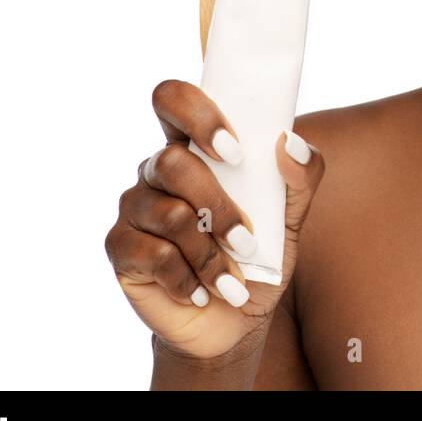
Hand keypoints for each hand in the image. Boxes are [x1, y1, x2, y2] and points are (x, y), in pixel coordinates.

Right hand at [105, 79, 324, 360]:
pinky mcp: (120, 247)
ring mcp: (135, 207)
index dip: (198, 114)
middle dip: (218, 205)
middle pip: (173, 162)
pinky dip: (189, 279)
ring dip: (211, 253)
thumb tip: (290, 144)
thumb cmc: (260, 258)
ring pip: (169, 214)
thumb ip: (301, 176)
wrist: (235, 321)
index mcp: (194, 148)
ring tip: (233, 279)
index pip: (174, 99)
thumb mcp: (292, 218)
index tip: (235, 150)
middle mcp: (158, 170)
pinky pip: (153, 254)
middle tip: (247, 240)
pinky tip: (203, 293)